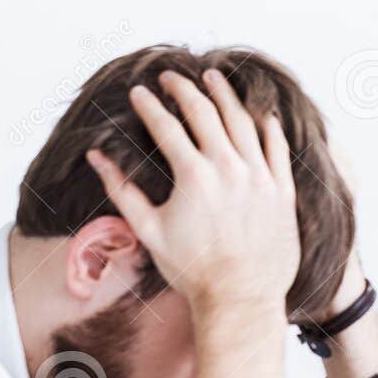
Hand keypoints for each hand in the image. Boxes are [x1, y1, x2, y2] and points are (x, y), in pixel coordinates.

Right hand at [85, 68, 299, 313]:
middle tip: (171, 78)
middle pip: (205, 111)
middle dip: (183, 89)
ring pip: (243, 121)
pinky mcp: (282, 192)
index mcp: (194, 175)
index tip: (138, 93)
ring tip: (213, 78)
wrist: (240, 300)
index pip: (166, 125)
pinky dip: (267, 126)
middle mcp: (229, 169)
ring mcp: (260, 178)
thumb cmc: (192, 271)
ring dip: (225, 95)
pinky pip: (277, 148)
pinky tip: (258, 113)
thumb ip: (122, 190)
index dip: (148, 105)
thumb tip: (96, 157)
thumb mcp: (149, 231)